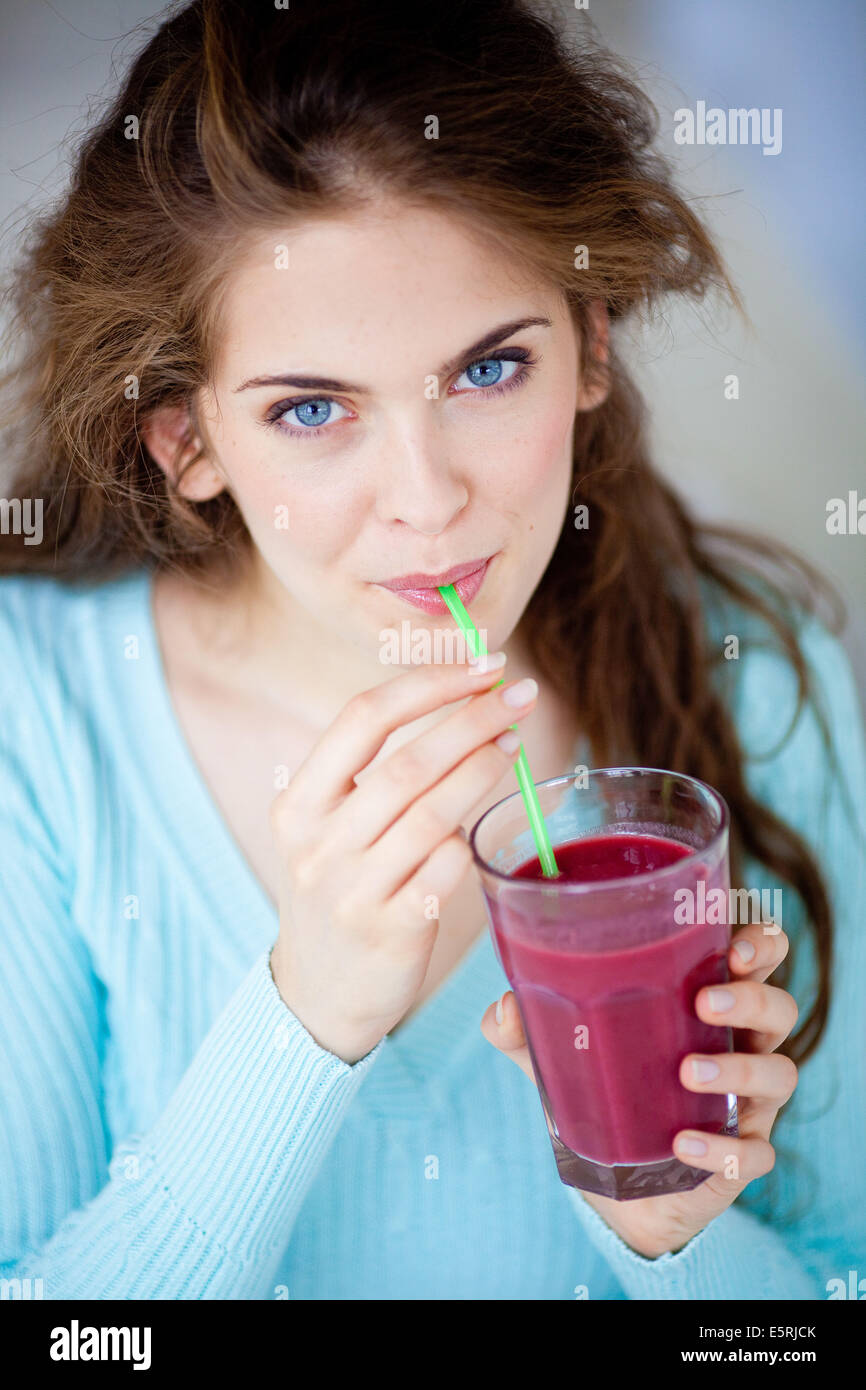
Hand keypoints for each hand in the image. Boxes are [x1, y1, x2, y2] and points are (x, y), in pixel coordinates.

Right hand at [269, 652, 538, 1062]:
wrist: (318, 992)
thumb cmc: (339, 888)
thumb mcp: (327, 828)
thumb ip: (371, 773)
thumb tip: (462, 700)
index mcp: (299, 802)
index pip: (363, 717)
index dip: (429, 683)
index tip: (483, 664)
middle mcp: (318, 843)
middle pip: (407, 762)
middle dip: (471, 720)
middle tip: (519, 695)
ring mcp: (352, 890)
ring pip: (431, 814)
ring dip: (482, 770)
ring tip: (514, 743)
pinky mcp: (389, 930)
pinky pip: (445, 869)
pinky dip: (470, 839)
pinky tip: (484, 823)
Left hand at [481, 920, 798, 1256]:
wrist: (614, 1189)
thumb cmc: (600, 1091)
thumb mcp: (557, 1054)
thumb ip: (525, 1027)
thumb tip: (504, 1008)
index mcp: (705, 1001)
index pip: (756, 956)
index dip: (761, 944)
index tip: (735, 946)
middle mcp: (738, 1045)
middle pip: (779, 1007)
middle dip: (753, 997)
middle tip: (705, 1003)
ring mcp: (747, 1104)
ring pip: (781, 1074)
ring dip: (738, 1068)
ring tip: (685, 1071)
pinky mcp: (741, 1158)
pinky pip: (755, 1153)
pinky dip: (723, 1149)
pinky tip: (683, 1144)